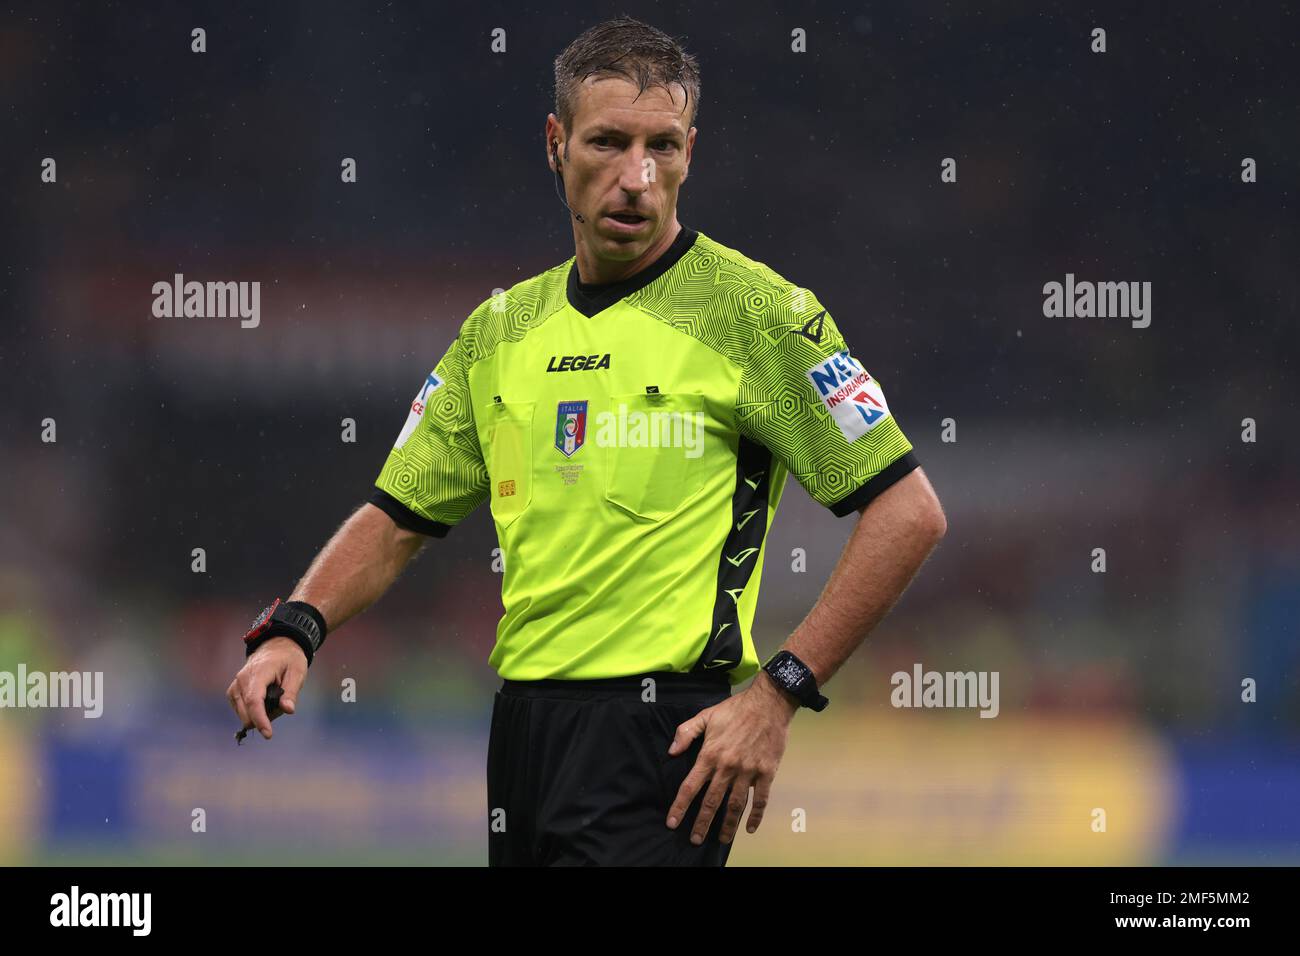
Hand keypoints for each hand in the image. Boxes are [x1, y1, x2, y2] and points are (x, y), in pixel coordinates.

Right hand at [225, 636, 307, 739]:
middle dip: (265, 717)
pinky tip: (266, 701)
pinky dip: (253, 712)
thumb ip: (291, 692)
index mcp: (258, 673)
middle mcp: (241, 680)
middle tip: (283, 703)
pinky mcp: (233, 692)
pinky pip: (241, 710)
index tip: (268, 734)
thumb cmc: (289, 659)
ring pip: (243, 714)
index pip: (255, 701)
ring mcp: (235, 686)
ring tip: (275, 698)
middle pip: (248, 712)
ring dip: (260, 715)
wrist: (276, 647)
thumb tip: (288, 710)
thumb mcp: (297, 672)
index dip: (260, 720)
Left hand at [664, 673, 797, 844]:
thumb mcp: (706, 715)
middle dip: (701, 823)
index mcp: (710, 754)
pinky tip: (750, 828)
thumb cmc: (736, 709)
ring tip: (721, 840)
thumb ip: (686, 732)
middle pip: (711, 801)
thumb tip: (671, 751)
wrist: (769, 703)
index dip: (680, 806)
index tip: (672, 822)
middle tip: (694, 840)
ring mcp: (748, 771)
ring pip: (735, 805)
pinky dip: (755, 815)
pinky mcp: (766, 772)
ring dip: (728, 825)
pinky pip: (760, 799)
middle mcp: (727, 766)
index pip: (690, 786)